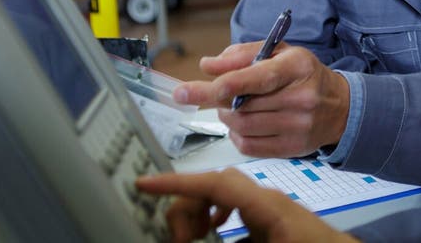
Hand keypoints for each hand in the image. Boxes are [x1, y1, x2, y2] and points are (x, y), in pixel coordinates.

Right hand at [136, 169, 358, 242]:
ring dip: (202, 216)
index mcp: (267, 206)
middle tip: (183, 240)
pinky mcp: (274, 221)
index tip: (145, 183)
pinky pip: (239, 212)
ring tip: (193, 238)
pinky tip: (213, 237)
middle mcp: (269, 201)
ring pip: (225, 199)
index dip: (177, 183)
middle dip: (189, 208)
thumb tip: (192, 238)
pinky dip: (219, 222)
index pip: (215, 184)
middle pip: (216, 187)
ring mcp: (272, 209)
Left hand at [173, 42, 349, 156]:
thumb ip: (242, 55)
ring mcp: (298, 126)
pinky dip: (236, 134)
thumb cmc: (304, 75)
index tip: (188, 90)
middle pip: (242, 105)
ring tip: (234, 106)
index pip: (257, 78)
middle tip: (212, 93)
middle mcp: (301, 98)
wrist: (339, 107)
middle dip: (216, 99)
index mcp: (298, 67)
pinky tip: (244, 123)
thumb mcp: (279, 52)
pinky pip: (248, 146)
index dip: (222, 84)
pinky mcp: (292, 148)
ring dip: (227, 116)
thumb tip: (207, 66)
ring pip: (241, 126)